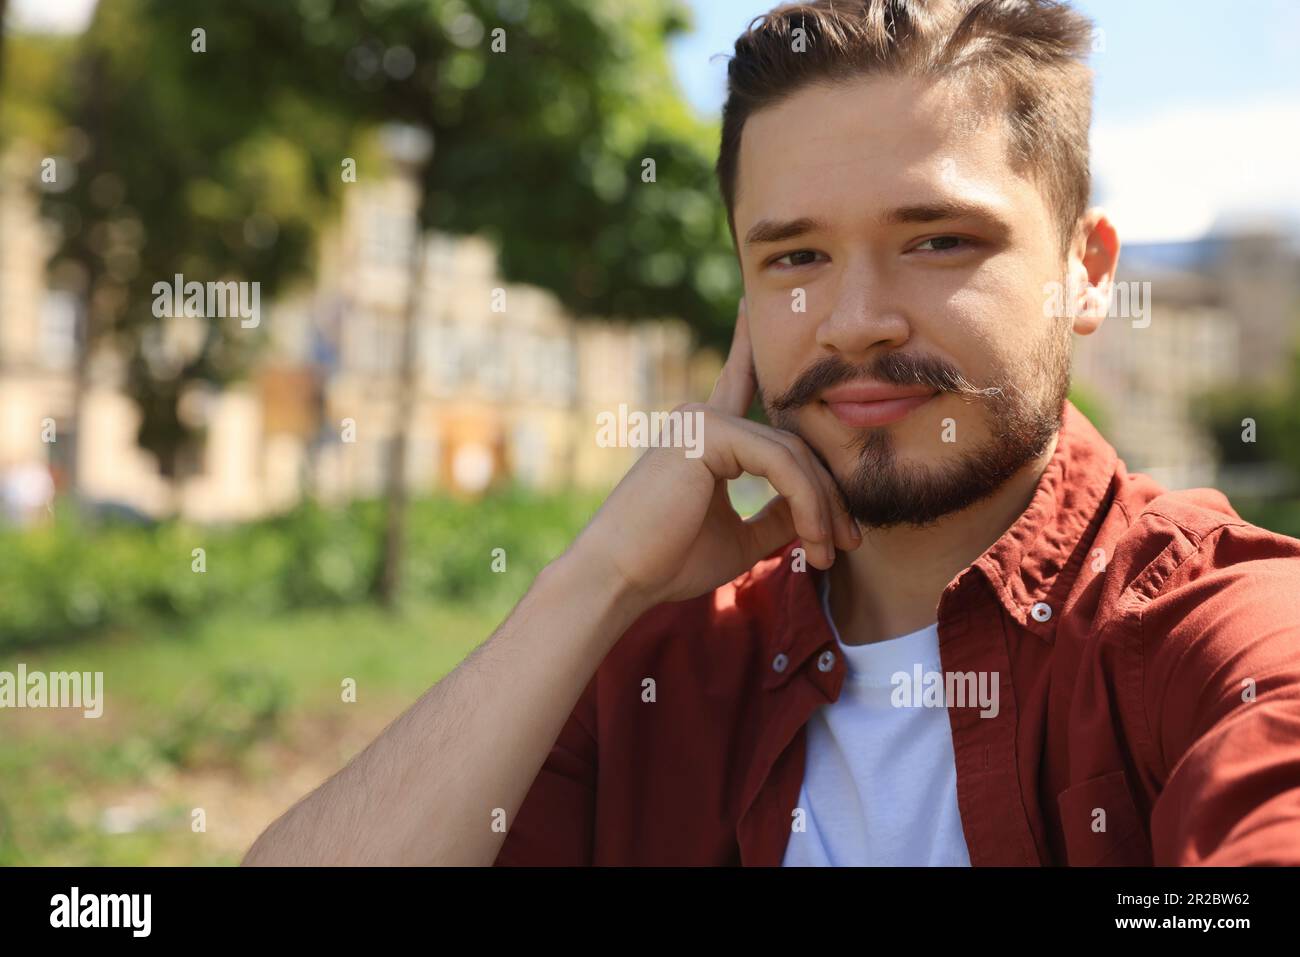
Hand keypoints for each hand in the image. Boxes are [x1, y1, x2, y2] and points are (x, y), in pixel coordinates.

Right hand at [568, 298, 861, 612]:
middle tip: (848, 544)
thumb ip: (775, 516)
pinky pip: (779, 462)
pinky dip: (806, 502)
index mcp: (703, 435)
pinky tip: (812, 537)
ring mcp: (702, 420)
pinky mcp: (706, 433)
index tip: (752, 308)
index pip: (739, 385)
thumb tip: (817, 511)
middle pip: (791, 445)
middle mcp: (702, 418)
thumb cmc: (669, 563)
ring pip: (791, 455)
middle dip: (827, 497)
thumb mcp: (738, 537)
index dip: (749, 349)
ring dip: (821, 509)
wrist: (619, 578)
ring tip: (827, 554)